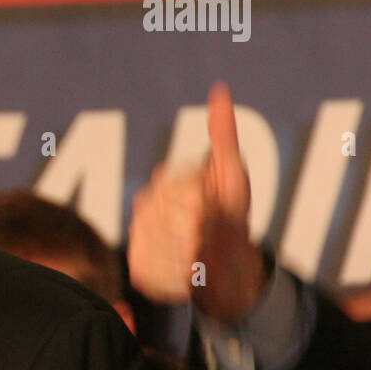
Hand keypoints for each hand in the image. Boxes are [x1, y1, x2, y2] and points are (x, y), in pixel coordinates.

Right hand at [127, 82, 266, 323]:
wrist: (227, 266)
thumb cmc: (231, 216)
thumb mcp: (232, 174)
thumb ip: (222, 134)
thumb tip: (220, 88)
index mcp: (165, 182)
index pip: (188, 197)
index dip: (211, 210)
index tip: (219, 213)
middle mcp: (144, 208)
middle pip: (182, 227)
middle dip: (207, 236)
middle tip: (215, 238)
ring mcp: (138, 239)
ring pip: (172, 254)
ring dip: (198, 260)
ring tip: (206, 257)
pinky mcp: (138, 270)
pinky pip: (162, 277)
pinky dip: (184, 281)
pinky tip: (193, 275)